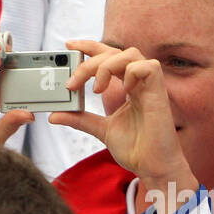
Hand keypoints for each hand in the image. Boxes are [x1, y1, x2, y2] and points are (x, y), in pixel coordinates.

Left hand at [49, 40, 196, 196]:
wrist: (152, 167)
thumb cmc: (135, 149)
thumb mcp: (100, 129)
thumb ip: (80, 118)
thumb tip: (54, 115)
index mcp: (127, 87)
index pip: (109, 56)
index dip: (90, 46)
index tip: (70, 45)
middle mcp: (139, 83)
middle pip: (115, 52)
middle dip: (90, 62)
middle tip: (74, 82)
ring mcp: (150, 86)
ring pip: (130, 54)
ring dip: (107, 66)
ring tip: (97, 88)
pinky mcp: (159, 93)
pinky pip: (148, 67)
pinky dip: (131, 73)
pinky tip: (124, 90)